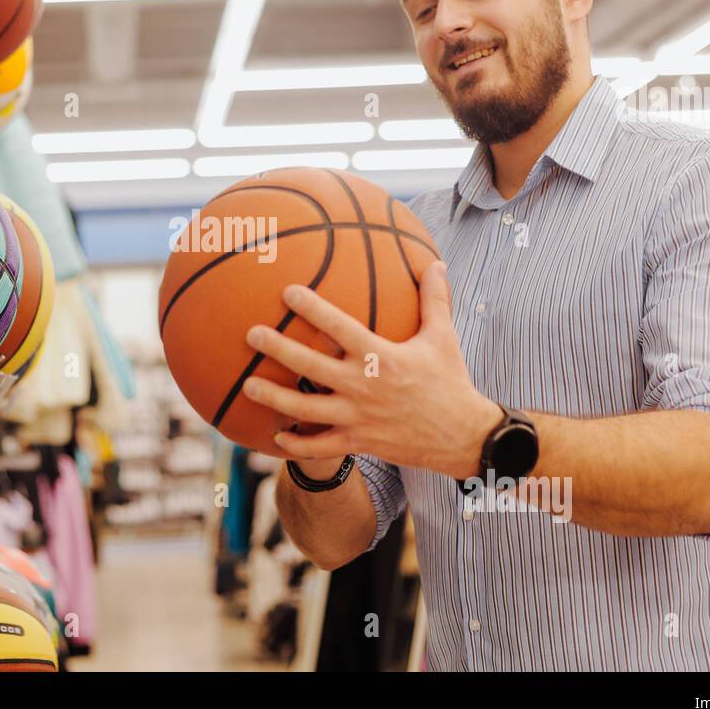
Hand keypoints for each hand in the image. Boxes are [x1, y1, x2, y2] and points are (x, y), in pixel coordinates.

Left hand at [240, 261, 502, 478]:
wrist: (461, 436)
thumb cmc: (450, 381)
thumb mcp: (444, 337)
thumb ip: (434, 299)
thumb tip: (436, 262)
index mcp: (382, 357)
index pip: (339, 327)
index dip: (312, 308)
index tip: (287, 292)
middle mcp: (363, 386)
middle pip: (310, 367)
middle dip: (278, 349)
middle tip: (252, 334)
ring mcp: (357, 417)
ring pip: (305, 409)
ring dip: (273, 398)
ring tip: (248, 385)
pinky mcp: (357, 442)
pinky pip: (319, 446)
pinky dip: (296, 444)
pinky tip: (275, 438)